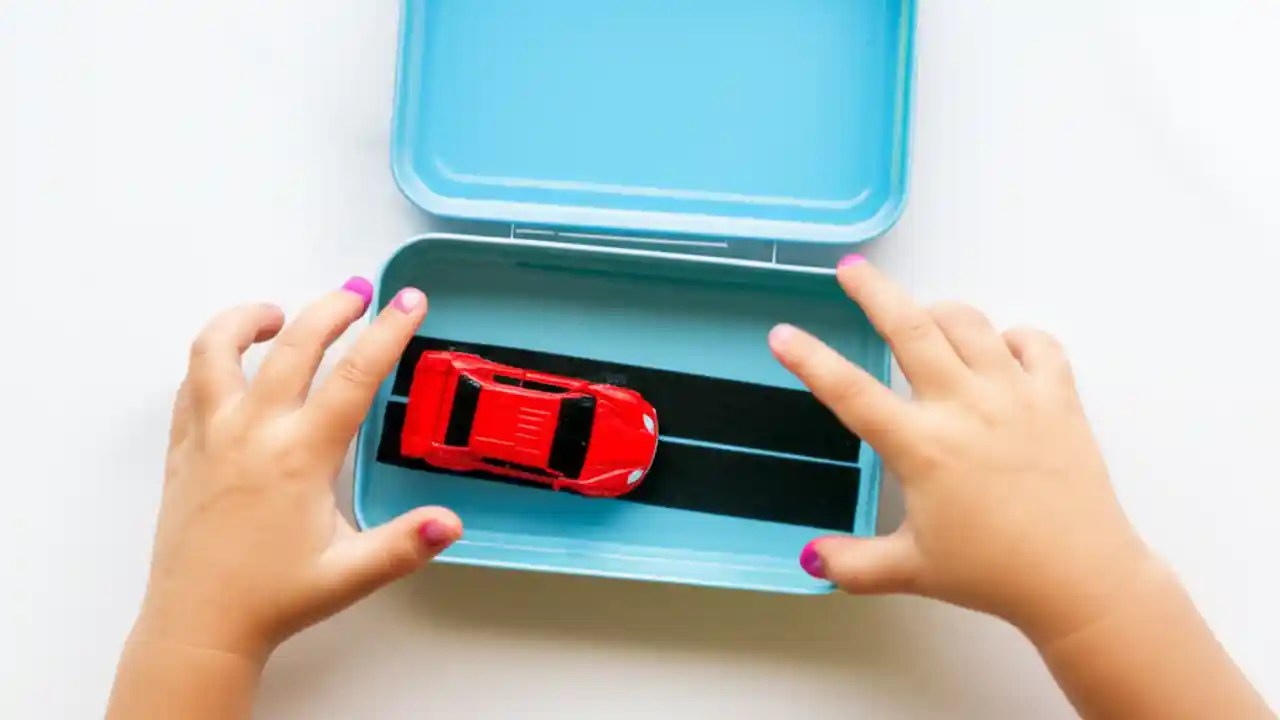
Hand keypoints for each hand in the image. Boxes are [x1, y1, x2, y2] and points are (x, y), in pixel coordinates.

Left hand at [134, 278, 461, 662]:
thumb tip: (450, 523)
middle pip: (294, 344)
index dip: (387, 333)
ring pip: (217, 350)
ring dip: (248, 319)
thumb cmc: (274, 599)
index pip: (353, 377)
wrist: (198, 626)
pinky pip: (189, 384)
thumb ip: (404, 544)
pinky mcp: (182, 449)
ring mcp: (210, 436)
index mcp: (300, 456)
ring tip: (278, 315)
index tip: (407, 302)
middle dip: (332, 308)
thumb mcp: (350, 575)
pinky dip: (212, 360)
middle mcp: (253, 433)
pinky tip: (233, 366)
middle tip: (358, 294)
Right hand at [770, 256, 1148, 642]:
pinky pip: (1035, 342)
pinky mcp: (1059, 398)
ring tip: (924, 319)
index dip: (810, 360)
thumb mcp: (912, 571)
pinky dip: (1013, 338)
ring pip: (970, 323)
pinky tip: (1000, 352)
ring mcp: (1016, 396)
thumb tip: (810, 559)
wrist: (1081, 578)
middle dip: (874, 291)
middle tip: (851, 271)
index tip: (782, 334)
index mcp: (922, 447)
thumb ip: (853, 564)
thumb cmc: (995, 574)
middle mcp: (965, 408)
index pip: (851, 392)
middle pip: (911, 327)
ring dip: (940, 312)